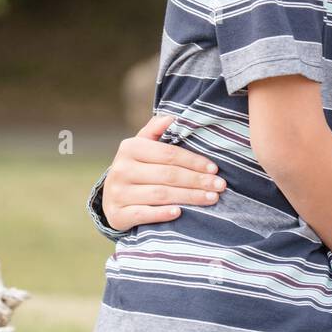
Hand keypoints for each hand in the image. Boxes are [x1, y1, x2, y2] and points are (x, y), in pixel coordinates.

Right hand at [101, 114, 225, 231]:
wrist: (111, 198)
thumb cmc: (137, 167)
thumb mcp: (143, 146)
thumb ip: (155, 130)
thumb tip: (172, 117)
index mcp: (130, 148)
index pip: (169, 154)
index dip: (194, 161)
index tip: (214, 169)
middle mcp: (121, 169)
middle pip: (168, 175)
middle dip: (198, 181)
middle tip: (220, 186)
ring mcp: (117, 193)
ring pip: (160, 195)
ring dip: (189, 197)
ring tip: (212, 198)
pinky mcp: (117, 214)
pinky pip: (142, 214)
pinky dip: (162, 214)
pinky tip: (179, 212)